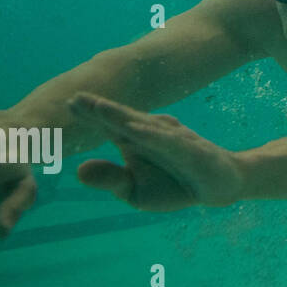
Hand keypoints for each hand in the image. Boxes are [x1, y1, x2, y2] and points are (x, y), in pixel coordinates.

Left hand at [67, 94, 243, 210]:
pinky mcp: (191, 152)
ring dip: (122, 116)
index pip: (108, 126)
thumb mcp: (135, 190)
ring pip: (143, 126)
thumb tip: (78, 170)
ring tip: (99, 107)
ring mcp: (173, 141)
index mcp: (135, 142)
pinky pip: (169, 142)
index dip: (90, 115)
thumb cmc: (175, 185)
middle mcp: (152, 135)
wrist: (220, 186)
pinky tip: (135, 131)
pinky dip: (152, 135)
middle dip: (100, 109)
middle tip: (75, 96)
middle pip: (123, 120)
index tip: (67, 104)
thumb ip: (111, 179)